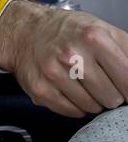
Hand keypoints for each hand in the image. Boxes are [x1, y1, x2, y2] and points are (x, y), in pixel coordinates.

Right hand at [0, 0, 127, 116]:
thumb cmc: (67, 32)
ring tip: (85, 86)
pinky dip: (76, 106)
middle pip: (112, 98)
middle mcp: (72, 55)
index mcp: (93, 37)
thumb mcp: (102, 29)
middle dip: (112, 95)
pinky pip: (72, 111)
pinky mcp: (41, 90)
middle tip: (103, 84)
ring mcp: (54, 73)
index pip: (127, 79)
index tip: (125, 88)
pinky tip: (72, 91)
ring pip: (92, 107)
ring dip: (93, 101)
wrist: (25, 31)